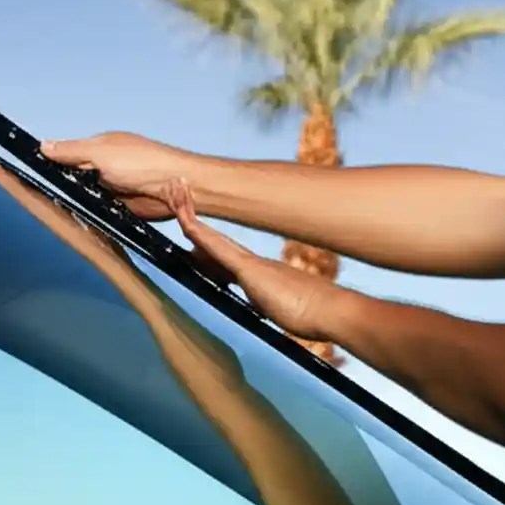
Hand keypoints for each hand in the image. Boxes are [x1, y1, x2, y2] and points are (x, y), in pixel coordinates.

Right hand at [40, 131, 200, 220]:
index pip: (66, 154)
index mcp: (99, 148)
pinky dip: (90, 214)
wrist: (177, 188)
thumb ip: (72, 151)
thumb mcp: (102, 153)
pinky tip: (77, 218)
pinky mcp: (120, 207)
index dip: (49, 163)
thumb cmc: (143, 164)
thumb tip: (42, 145)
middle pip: (72, 178)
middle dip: (59, 186)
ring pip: (83, 197)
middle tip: (34, 195)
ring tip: (50, 209)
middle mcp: (104, 166)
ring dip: (74, 202)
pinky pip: (98, 211)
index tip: (26, 173)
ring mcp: (112, 188)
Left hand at [164, 178, 355, 342]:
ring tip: (173, 190)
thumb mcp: (280, 310)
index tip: (188, 230)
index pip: (220, 253)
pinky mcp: (249, 267)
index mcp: (255, 273)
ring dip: (189, 212)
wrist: (331, 310)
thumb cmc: (312, 314)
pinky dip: (198, 230)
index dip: (202, 240)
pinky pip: (216, 245)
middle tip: (175, 192)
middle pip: (211, 237)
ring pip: (210, 234)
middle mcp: (249, 261)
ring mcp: (249, 262)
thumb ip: (268, 304)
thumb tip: (263, 306)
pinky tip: (184, 219)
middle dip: (192, 215)